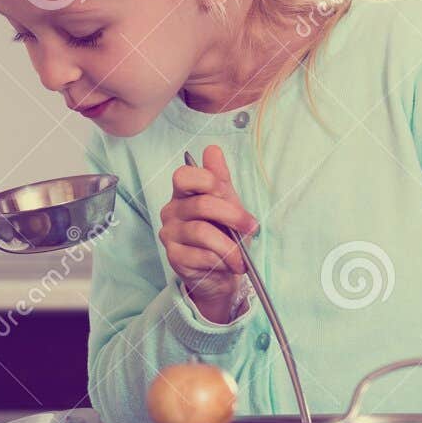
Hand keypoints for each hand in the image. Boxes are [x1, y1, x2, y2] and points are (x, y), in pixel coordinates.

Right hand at [160, 144, 257, 322]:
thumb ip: (220, 178)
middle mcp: (171, 211)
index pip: (184, 176)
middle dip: (233, 216)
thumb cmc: (224, 234)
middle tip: (251, 228)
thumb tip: (212, 150)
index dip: (209, 182)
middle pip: (201, 205)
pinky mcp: (174, 257)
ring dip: (229, 245)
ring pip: (201, 232)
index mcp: (183, 193)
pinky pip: (200, 255)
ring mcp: (170, 234)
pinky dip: (221, 260)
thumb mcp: (227, 203)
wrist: (221, 272)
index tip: (228, 195)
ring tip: (241, 256)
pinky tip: (229, 265)